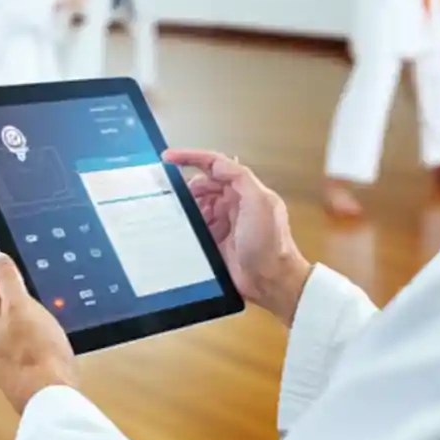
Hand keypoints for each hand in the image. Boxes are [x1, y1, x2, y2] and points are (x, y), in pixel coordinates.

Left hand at [0, 255, 76, 414]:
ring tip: (50, 327)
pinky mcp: (13, 370)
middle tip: (45, 307)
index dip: (17, 280)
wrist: (48, 397)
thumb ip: (6, 280)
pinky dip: (35, 342)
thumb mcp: (22, 305)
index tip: (34, 284)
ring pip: (15, 326)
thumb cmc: (36, 353)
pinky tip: (49, 346)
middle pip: (4, 305)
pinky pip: (23, 345)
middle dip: (24, 302)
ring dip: (32, 323)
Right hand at [163, 149, 312, 325]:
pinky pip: (195, 227)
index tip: (168, 158)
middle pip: (202, 185)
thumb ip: (240, 178)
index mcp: (245, 190)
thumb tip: (216, 164)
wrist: (271, 282)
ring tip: (178, 217)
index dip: (191, 158)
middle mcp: (233, 202)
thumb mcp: (260, 203)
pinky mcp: (215, 240)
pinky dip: (187, 226)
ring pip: (196, 206)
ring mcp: (224, 222)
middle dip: (186, 189)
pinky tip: (182, 231)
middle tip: (172, 197)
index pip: (215, 165)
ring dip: (186, 209)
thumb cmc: (270, 243)